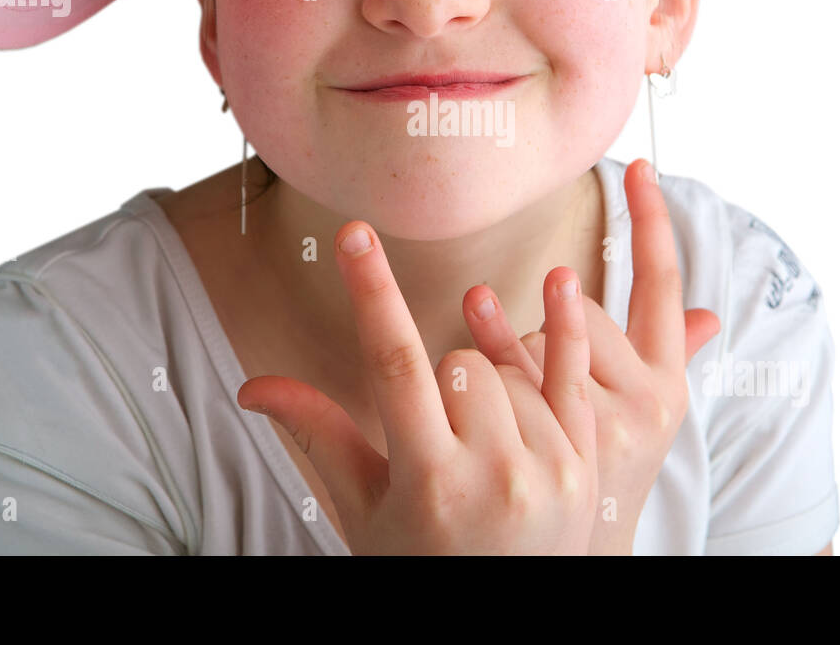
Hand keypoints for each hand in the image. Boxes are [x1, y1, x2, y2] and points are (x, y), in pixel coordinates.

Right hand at [237, 221, 599, 554]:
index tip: (353, 233)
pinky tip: (560, 282)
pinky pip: (574, 376)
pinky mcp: (588, 462)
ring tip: (488, 440)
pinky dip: (563, 331)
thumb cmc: (421, 566)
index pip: (393, 364)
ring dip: (491, 384)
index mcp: (428, 480)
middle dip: (443, 377)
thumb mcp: (364, 509)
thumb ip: (318, 435)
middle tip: (443, 429)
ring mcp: (550, 467)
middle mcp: (494, 472)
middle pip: (460, 361)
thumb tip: (252, 385)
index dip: (371, 292)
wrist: (502, 625)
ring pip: (511, 366)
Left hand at [461, 159, 720, 554]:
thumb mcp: (648, 418)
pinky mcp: (536, 441)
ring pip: (534, 336)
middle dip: (548, 329)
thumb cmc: (601, 473)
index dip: (654, 224)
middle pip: (576, 312)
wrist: (571, 552)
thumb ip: (670, 357)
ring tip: (494, 360)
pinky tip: (472, 314)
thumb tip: (708, 314)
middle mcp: (636, 404)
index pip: (660, 289)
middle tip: (540, 375)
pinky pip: (502, 365)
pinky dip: (485, 348)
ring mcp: (589, 423)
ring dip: (510, 349)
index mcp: (665, 388)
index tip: (641, 166)